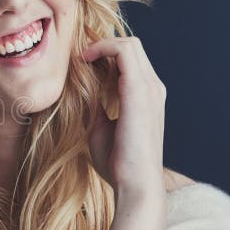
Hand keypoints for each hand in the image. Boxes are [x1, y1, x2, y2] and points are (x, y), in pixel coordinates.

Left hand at [82, 37, 166, 200]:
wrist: (134, 184)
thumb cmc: (118, 163)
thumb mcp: (101, 128)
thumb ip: (96, 107)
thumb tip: (81, 92)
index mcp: (146, 96)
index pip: (129, 60)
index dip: (105, 54)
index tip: (80, 63)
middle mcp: (152, 88)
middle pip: (131, 47)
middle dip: (102, 44)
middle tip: (77, 57)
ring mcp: (149, 87)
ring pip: (129, 44)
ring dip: (101, 45)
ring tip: (80, 58)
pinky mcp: (139, 90)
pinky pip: (124, 52)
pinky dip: (103, 48)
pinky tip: (84, 60)